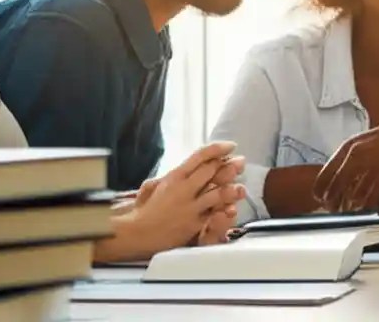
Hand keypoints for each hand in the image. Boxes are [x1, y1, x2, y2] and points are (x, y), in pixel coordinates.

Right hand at [96, 141, 246, 261]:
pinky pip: (214, 215)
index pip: (200, 156)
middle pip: (212, 171)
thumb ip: (170, 176)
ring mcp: (190, 206)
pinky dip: (225, 211)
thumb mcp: (153, 185)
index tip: (231, 146)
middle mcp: (184, 188)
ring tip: (241, 187)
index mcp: (175, 176)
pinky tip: (232, 209)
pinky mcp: (193, 223)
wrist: (136, 232)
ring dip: (232, 187)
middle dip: (230, 165)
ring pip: (217, 193)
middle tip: (242, 162)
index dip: (218, 149)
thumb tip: (184, 168)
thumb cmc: (144, 209)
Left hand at [314, 120, 378, 212]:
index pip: (325, 174)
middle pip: (336, 186)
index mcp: (345, 148)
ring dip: (349, 206)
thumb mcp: (358, 145)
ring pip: (352, 193)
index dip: (320, 190)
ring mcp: (368, 164)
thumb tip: (331, 178)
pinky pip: (369, 193)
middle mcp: (354, 155)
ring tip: (348, 210)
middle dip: (333, 202)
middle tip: (333, 209)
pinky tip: (364, 205)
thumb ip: (345, 160)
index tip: (319, 199)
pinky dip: (364, 202)